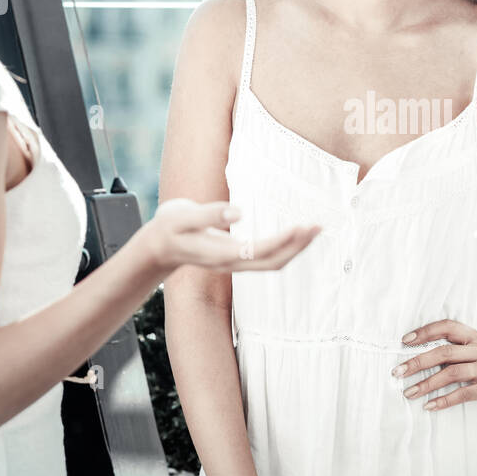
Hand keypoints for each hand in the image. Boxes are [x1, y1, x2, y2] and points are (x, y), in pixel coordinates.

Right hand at [144, 199, 320, 273]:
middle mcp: (231, 263)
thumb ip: (209, 215)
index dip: (282, 242)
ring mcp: (235, 263)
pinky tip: (295, 236)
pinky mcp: (237, 258)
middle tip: (318, 227)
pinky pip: (267, 258)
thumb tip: (240, 212)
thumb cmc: (169, 229)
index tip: (301, 227)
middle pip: (272, 262)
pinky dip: (285, 247)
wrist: (158, 248)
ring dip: (295, 248)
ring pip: (272, 262)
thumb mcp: (182, 217)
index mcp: (220, 254)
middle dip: (297, 247)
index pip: (259, 252)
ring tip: (313, 230)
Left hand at [394, 319, 476, 416]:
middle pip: (444, 350)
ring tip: (408, 393)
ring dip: (426, 383)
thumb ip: (462, 351)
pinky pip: (464, 393)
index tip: (405, 341)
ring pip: (451, 372)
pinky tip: (429, 406)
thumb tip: (425, 356)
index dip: (425, 331)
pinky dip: (444, 400)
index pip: (448, 326)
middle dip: (417, 361)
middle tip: (397, 372)